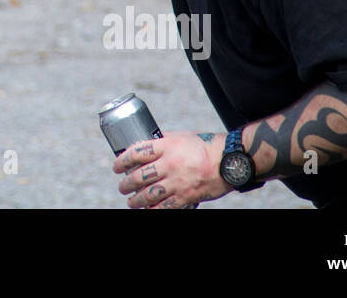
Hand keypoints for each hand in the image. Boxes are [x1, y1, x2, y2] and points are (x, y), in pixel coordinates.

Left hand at [113, 131, 230, 208]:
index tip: (116, 166)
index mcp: (167, 146)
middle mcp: (169, 164)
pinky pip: (165, 206)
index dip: (122, 160)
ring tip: (131, 201)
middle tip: (122, 186)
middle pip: (140, 176)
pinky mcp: (186, 196)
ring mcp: (177, 182)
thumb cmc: (206, 146)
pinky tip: (147, 210)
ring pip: (149, 194)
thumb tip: (148, 142)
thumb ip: (165, 140)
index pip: (137, 152)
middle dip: (126, 184)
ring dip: (136, 200)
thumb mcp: (182, 136)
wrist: (229, 162)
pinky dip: (154, 210)